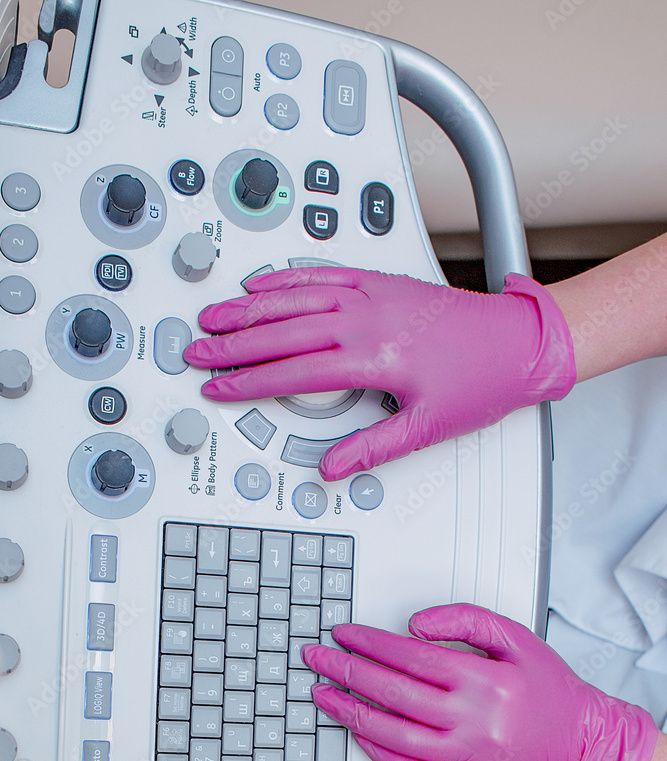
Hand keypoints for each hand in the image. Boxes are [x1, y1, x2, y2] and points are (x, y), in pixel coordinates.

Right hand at [184, 267, 574, 481]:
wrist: (517, 341)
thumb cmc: (480, 380)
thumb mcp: (427, 426)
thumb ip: (374, 448)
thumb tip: (333, 469)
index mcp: (374, 358)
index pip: (293, 371)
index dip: (248, 381)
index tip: (218, 387)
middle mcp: (366, 319)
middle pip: (282, 330)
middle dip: (233, 343)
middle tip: (196, 350)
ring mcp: (372, 294)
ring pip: (295, 295)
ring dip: (249, 306)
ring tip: (213, 314)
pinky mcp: (380, 280)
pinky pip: (324, 270)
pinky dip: (289, 275)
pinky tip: (263, 281)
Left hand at [301, 605, 657, 760]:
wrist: (579, 743)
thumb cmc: (547, 689)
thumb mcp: (514, 636)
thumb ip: (464, 620)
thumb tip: (413, 626)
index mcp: (484, 680)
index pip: (409, 657)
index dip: (369, 644)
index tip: (344, 634)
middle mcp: (474, 720)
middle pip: (393, 693)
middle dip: (346, 672)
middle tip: (318, 659)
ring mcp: (467, 756)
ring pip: (393, 735)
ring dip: (350, 712)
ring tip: (324, 695)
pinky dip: (377, 753)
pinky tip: (357, 732)